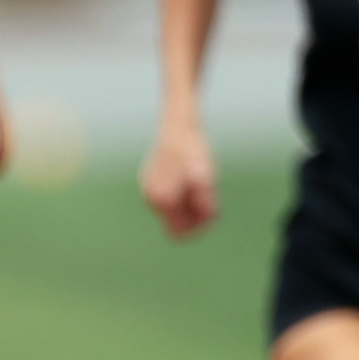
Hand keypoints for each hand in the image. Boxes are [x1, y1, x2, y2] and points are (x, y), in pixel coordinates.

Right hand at [140, 122, 217, 237]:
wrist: (177, 127)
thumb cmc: (194, 152)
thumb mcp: (206, 176)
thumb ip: (206, 198)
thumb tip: (210, 216)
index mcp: (162, 200)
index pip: (178, 232)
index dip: (197, 228)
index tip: (210, 213)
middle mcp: (151, 198)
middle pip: (174, 223)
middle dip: (193, 216)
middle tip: (210, 198)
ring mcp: (147, 190)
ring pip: (169, 211)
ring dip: (186, 204)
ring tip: (201, 184)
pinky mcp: (148, 181)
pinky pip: (164, 198)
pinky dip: (178, 194)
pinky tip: (188, 177)